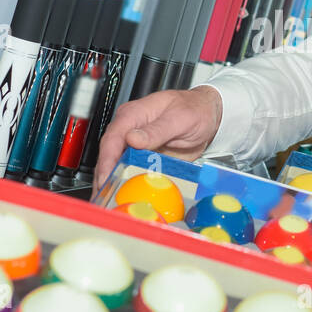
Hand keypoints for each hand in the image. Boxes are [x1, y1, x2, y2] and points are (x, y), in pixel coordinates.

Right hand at [93, 86, 222, 190]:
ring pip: (116, 165)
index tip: (106, 177)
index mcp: (134, 114)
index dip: (107, 159)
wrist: (207, 115)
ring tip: (109, 201)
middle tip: (104, 197)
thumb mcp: (179, 119)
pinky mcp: (142, 157)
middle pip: (109, 154)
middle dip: (104, 176)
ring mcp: (135, 145)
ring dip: (112, 183)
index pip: (113, 137)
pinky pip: (131, 171)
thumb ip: (157, 130)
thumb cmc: (193, 109)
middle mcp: (129, 129)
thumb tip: (132, 138)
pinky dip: (126, 184)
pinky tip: (124, 197)